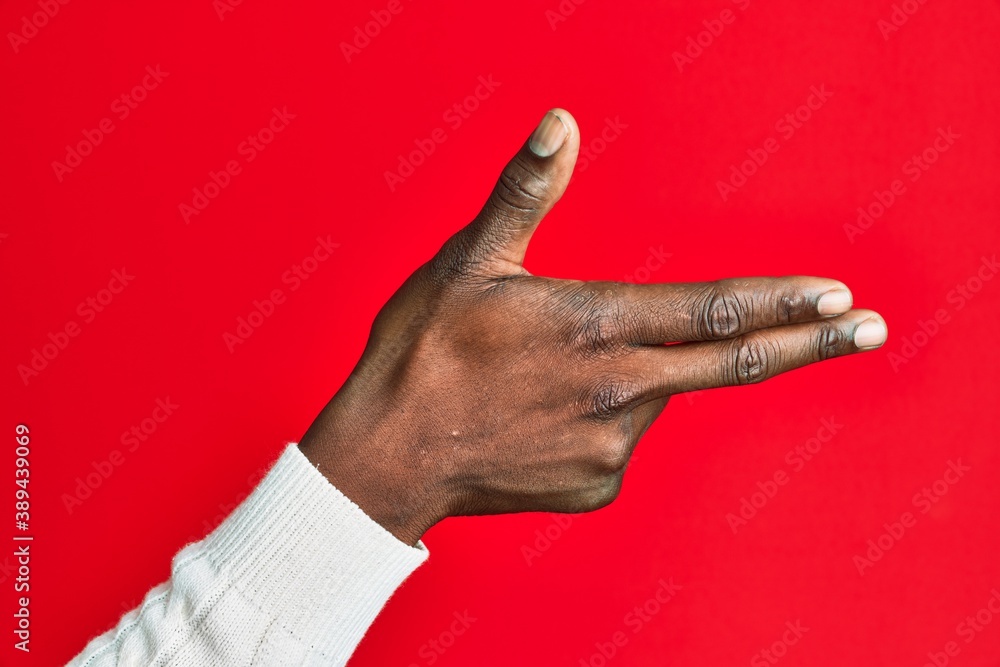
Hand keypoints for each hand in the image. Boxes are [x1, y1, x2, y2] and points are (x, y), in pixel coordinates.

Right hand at [299, 109, 886, 544]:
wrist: (387, 457)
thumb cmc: (425, 351)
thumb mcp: (469, 260)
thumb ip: (526, 192)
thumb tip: (561, 121)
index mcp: (594, 326)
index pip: (713, 311)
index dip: (781, 301)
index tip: (838, 296)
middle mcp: (617, 391)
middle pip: (734, 364)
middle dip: (809, 344)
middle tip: (872, 330)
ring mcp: (610, 447)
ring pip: (656, 396)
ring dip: (636, 375)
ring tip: (553, 374)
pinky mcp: (595, 485)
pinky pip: (622, 441)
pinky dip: (605, 416)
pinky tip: (546, 414)